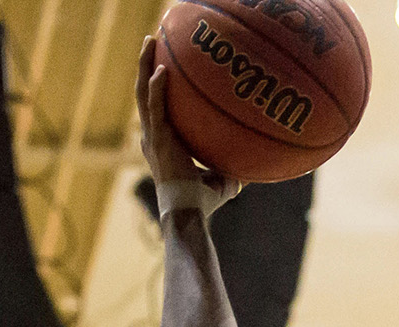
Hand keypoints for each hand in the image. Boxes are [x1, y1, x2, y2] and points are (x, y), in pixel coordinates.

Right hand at [135, 37, 238, 203]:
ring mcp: (152, 137)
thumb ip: (233, 170)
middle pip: (145, 92)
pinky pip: (154, 108)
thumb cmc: (204, 202)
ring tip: (149, 41)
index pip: (157, 107)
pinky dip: (156, 89)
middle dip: (146, 64)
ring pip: (143, 93)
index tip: (161, 65)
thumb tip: (255, 168)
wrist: (188, 213)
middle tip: (152, 40)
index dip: (156, 86)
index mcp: (163, 142)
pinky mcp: (156, 140)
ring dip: (144, 65)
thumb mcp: (222, 180)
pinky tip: (161, 70)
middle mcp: (153, 136)